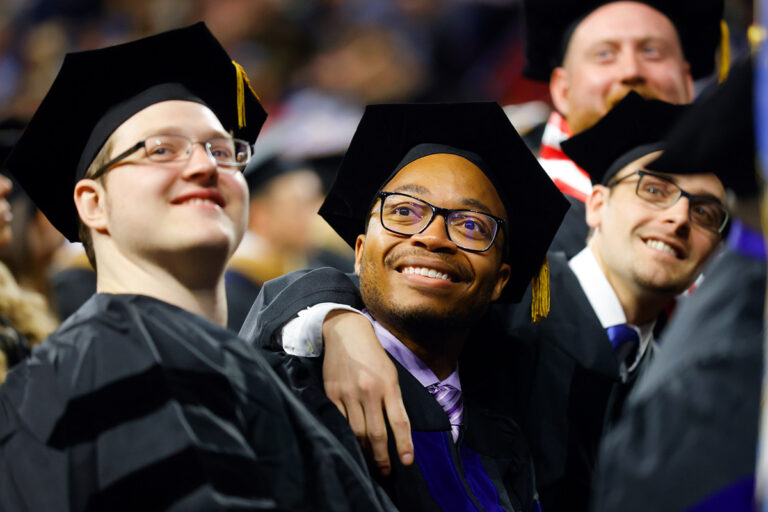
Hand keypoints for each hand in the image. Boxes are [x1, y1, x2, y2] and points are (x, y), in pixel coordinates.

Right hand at [322, 310, 413, 475]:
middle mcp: (369, 391)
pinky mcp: (332, 394)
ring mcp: (348, 393)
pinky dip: (346, 437)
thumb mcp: (390, 374)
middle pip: (376, 433)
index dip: (404, 444)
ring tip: (369, 463)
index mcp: (388, 385)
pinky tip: (350, 445)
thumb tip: (396, 430)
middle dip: (382, 457)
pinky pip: (339, 422)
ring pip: (356, 432)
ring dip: (364, 451)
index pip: (399, 421)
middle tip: (386, 471)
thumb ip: (393, 400)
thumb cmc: (373, 356)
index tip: (407, 462)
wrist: (346, 333)